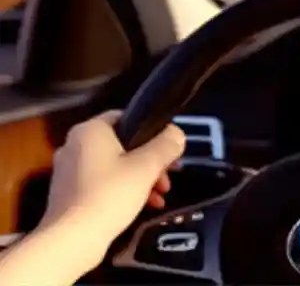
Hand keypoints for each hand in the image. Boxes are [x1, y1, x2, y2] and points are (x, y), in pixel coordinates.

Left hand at [39, 111, 184, 262]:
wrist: (71, 240)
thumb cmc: (109, 195)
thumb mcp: (147, 166)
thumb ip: (167, 145)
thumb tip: (176, 134)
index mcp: (89, 130)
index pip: (126, 116)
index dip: (152, 130)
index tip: (169, 148)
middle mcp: (73, 146)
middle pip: (122, 144)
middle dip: (150, 160)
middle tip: (167, 176)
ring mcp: (68, 171)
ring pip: (113, 166)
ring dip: (140, 178)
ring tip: (159, 195)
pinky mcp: (67, 194)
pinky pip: (101, 184)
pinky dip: (122, 190)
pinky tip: (142, 206)